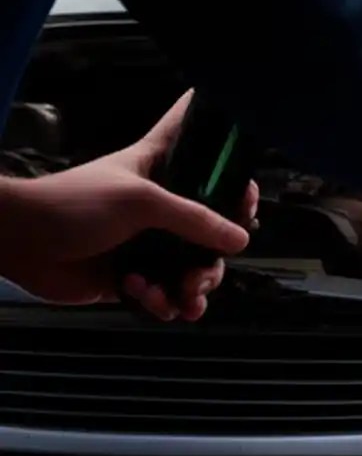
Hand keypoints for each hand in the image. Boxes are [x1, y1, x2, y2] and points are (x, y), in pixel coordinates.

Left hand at [0, 90, 256, 320]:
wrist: (19, 242)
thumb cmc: (73, 204)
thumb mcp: (140, 201)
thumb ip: (194, 218)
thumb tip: (240, 240)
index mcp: (161, 171)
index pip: (203, 153)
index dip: (231, 169)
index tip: (244, 191)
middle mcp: (160, 208)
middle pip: (213, 232)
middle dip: (215, 259)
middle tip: (204, 274)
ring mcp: (148, 245)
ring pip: (193, 271)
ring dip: (193, 290)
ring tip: (181, 299)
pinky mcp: (133, 278)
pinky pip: (165, 296)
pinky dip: (161, 303)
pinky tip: (144, 296)